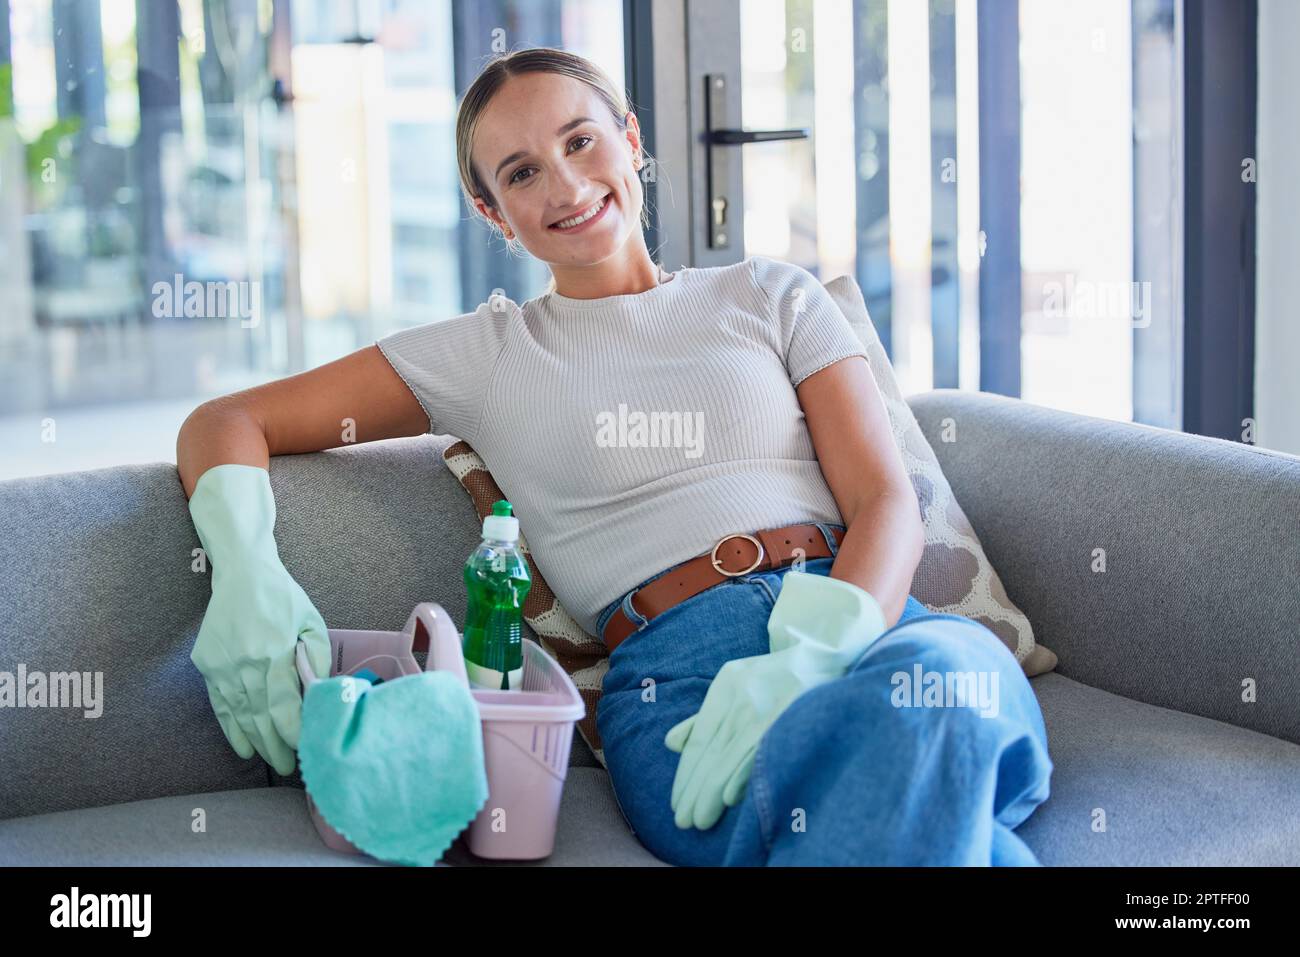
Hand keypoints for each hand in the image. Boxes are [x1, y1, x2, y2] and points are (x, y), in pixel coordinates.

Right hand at [187, 464, 331, 774]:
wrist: (241, 572)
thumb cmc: (283, 597)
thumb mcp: (312, 621)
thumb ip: (316, 658)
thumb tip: (320, 693)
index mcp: (273, 652)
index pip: (283, 706)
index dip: (294, 732)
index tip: (306, 749)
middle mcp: (244, 663)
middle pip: (260, 717)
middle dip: (275, 746)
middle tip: (289, 768)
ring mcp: (221, 665)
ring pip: (238, 715)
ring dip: (253, 742)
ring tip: (268, 761)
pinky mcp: (206, 664)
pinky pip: (219, 703)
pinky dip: (230, 727)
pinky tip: (242, 745)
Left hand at [664, 643, 836, 829]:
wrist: (820, 651)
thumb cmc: (773, 675)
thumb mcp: (733, 682)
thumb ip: (703, 716)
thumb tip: (671, 744)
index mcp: (724, 690)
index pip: (699, 741)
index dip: (686, 773)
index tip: (677, 802)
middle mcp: (739, 699)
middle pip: (711, 753)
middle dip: (695, 790)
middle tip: (684, 821)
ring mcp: (762, 707)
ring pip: (730, 756)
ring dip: (712, 790)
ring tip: (700, 818)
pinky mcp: (786, 713)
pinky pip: (758, 748)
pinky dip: (742, 772)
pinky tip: (729, 796)